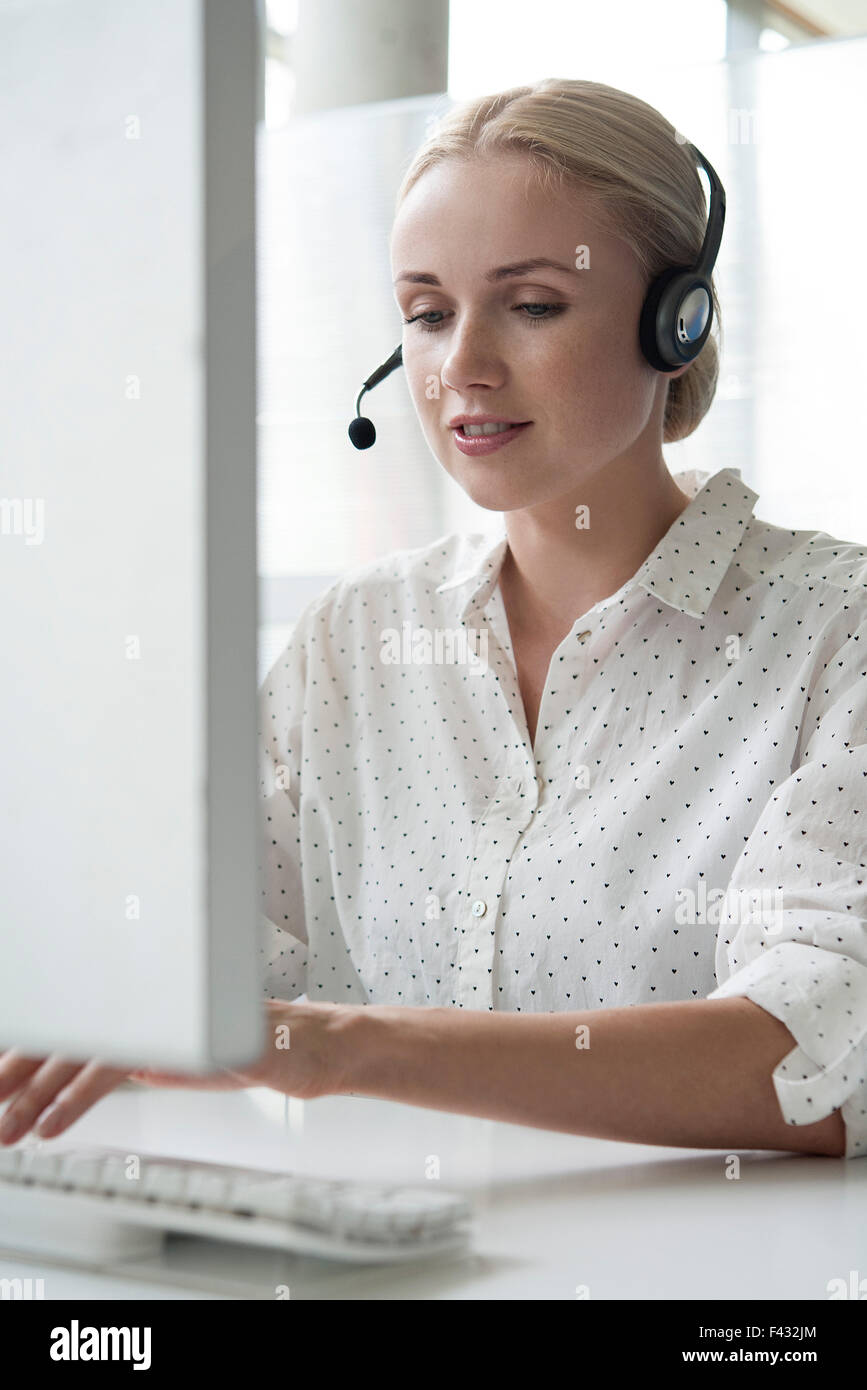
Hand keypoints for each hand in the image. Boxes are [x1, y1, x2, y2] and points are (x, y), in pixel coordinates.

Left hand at [0, 1000, 352, 1143]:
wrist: (325, 1046)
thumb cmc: (269, 1048)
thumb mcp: (202, 1056)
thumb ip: (163, 1055)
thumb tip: (128, 1065)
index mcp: (160, 1004)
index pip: (82, 1021)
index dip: (31, 1049)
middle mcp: (164, 1000)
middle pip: (73, 1029)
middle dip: (19, 1070)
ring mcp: (182, 1015)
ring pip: (91, 1048)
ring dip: (42, 1094)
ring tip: (13, 1128)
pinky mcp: (199, 1040)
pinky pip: (132, 1064)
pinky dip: (84, 1097)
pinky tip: (57, 1121)